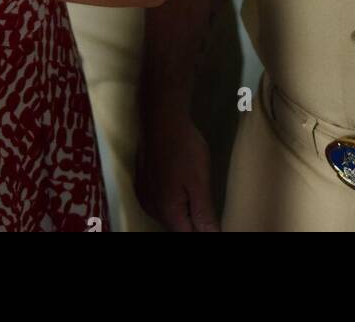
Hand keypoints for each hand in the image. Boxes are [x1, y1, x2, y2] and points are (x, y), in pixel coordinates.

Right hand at [135, 111, 217, 231]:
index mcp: (167, 211)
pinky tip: (180, 181)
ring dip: (182, 208)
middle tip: (205, 199)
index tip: (208, 213)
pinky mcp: (142, 184)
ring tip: (193, 187)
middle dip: (193, 220)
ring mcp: (144, 196)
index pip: (188, 234)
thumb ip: (204, 213)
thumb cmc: (183, 148)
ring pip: (167, 213)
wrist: (161, 119)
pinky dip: (171, 197)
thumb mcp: (200, 181)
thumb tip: (212, 235)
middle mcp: (152, 208)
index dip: (203, 229)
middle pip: (177, 226)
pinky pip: (159, 201)